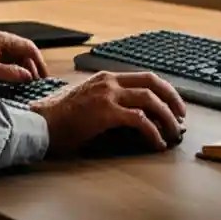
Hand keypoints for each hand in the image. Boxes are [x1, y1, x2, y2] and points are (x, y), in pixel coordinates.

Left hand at [0, 30, 48, 82]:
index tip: (44, 77)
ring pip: (16, 58)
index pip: (28, 47)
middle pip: (23, 53)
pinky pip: (7, 63)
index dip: (38, 62)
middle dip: (32, 68)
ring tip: (27, 86)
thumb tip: (28, 76)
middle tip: (37, 85)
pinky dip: (13, 72)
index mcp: (0, 39)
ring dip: (23, 71)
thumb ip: (8, 72)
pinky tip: (14, 83)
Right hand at [30, 71, 186, 155]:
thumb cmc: (59, 119)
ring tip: (174, 133)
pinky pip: (139, 121)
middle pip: (152, 83)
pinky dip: (153, 132)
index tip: (173, 103)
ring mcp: (108, 95)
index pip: (144, 77)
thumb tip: (135, 118)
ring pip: (150, 100)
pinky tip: (156, 143)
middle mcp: (109, 82)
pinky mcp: (106, 112)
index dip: (163, 89)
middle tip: (181, 116)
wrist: (39, 125)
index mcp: (106, 78)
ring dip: (167, 117)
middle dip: (172, 98)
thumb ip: (109, 103)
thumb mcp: (87, 101)